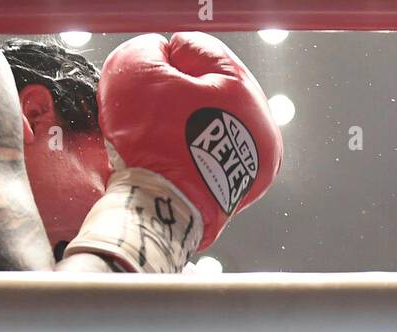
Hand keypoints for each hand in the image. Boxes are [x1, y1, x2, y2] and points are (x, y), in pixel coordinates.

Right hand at [66, 33, 283, 272]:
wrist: (158, 216)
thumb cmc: (152, 149)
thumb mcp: (137, 74)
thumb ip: (147, 51)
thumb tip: (156, 55)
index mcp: (246, 94)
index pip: (199, 52)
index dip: (164, 60)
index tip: (147, 78)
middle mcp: (259, 131)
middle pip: (207, 92)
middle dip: (175, 96)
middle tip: (149, 112)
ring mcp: (251, 167)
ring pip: (207, 128)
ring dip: (180, 126)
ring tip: (156, 140)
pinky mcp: (235, 194)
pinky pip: (205, 159)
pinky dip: (186, 155)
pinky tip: (167, 161)